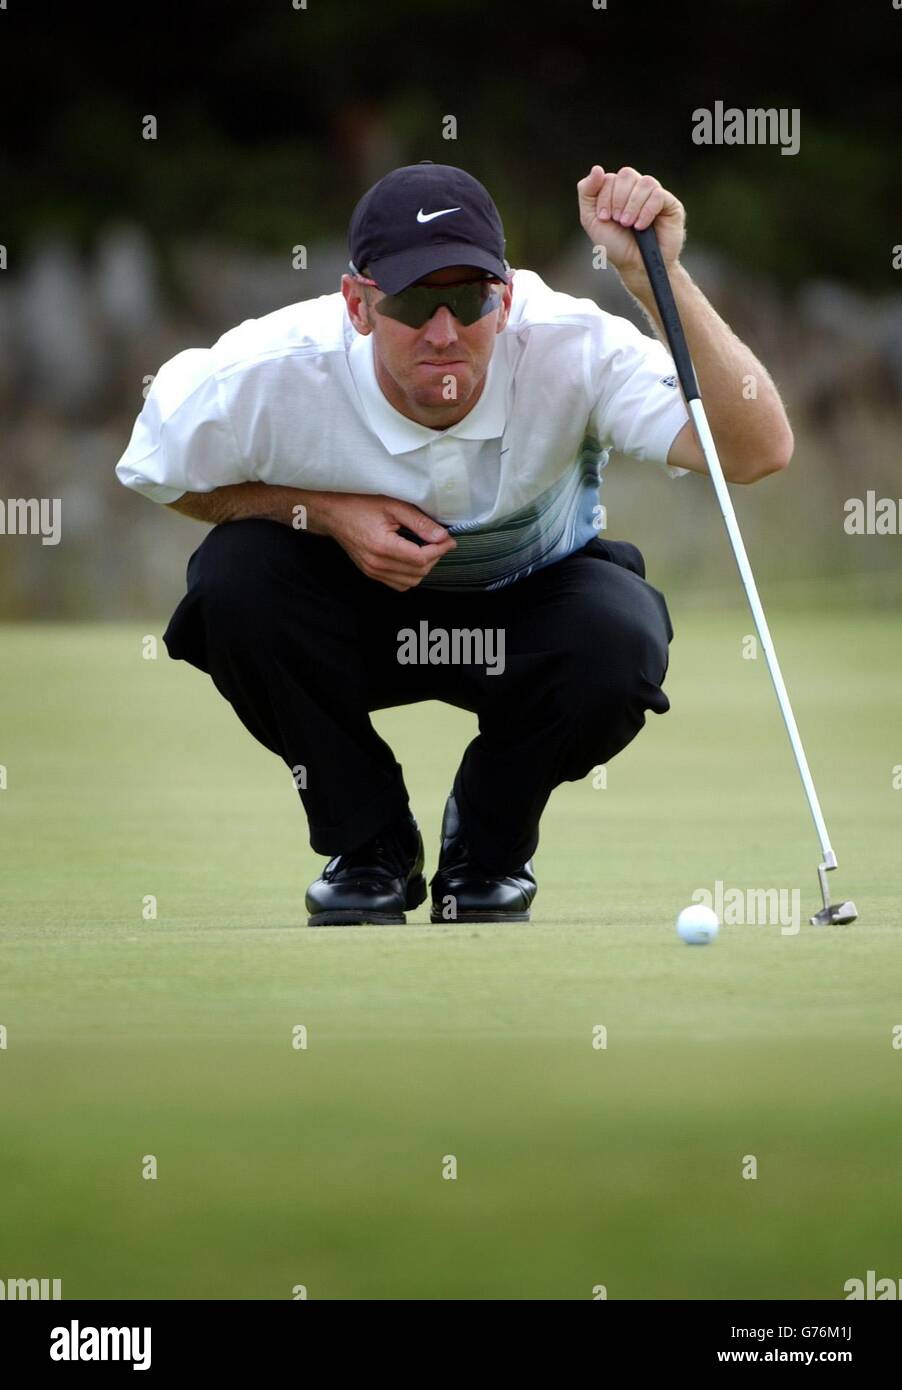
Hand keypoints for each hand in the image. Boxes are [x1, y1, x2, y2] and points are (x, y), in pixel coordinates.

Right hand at [315, 492, 456, 591]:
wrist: (332, 513)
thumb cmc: (359, 503)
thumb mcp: (392, 505)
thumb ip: (418, 522)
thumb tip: (442, 536)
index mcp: (382, 546)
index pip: (420, 558)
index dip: (439, 550)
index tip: (449, 540)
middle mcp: (376, 564)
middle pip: (418, 572)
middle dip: (434, 558)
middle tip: (441, 542)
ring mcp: (372, 571)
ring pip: (410, 582)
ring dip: (424, 568)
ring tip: (428, 550)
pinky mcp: (370, 573)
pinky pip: (398, 584)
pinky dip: (410, 575)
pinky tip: (413, 558)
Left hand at [577, 165, 684, 277]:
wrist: (636, 267)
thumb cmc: (616, 245)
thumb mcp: (592, 220)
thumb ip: (587, 193)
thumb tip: (597, 168)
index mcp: (618, 190)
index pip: (609, 178)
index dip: (605, 197)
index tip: (604, 218)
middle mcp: (637, 189)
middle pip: (627, 174)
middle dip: (618, 199)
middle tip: (618, 221)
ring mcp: (654, 195)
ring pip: (644, 182)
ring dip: (632, 205)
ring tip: (629, 224)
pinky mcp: (670, 204)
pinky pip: (658, 195)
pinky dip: (647, 210)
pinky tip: (641, 226)